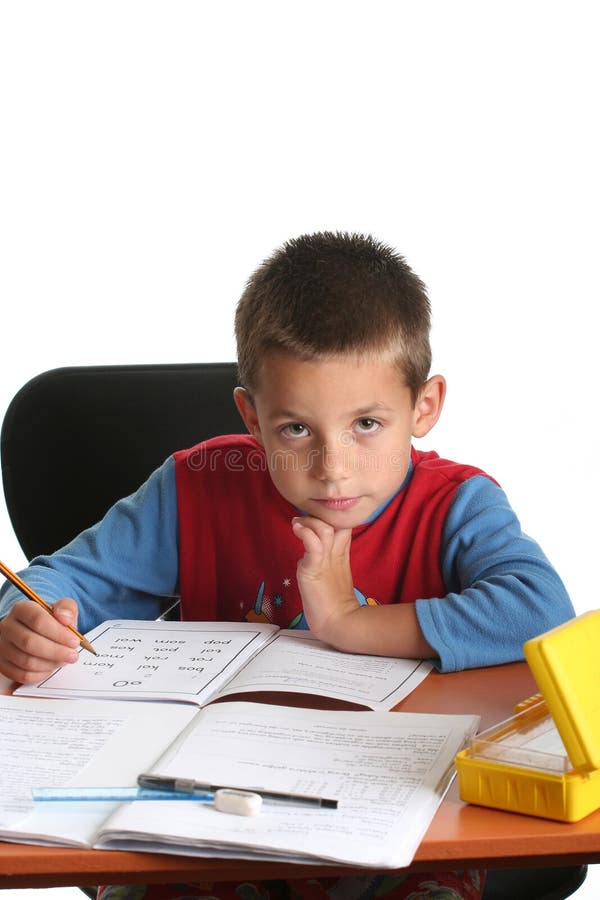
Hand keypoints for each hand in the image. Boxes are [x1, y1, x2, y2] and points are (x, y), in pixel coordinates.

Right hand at [0, 598, 80, 683]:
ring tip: (63, 660)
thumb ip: (67, 608)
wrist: (39, 630)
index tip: (74, 641)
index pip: (37, 620)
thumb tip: (65, 618)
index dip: (58, 633)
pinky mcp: (3, 664)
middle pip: (30, 643)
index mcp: (21, 609)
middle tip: (72, 655)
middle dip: (56, 652)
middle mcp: (7, 627)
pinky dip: (41, 674)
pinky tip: (51, 667)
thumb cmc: (52, 620)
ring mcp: (3, 646)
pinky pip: (23, 675)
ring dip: (50, 664)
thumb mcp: (63, 608)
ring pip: (26, 661)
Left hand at [291, 516, 359, 646]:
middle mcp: (336, 554)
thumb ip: (324, 559)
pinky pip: (313, 545)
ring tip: (297, 523)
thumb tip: (307, 550)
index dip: (330, 518)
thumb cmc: (333, 603)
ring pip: (324, 529)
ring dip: (309, 522)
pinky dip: (304, 533)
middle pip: (336, 523)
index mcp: (342, 554)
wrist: (339, 622)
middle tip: (302, 518)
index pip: (341, 526)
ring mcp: (326, 561)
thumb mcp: (332, 574)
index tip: (315, 518)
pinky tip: (297, 529)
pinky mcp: (315, 570)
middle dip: (319, 515)